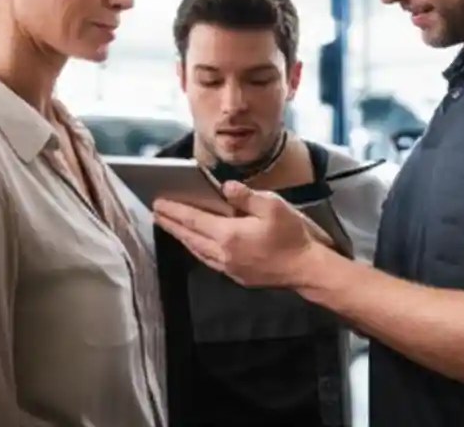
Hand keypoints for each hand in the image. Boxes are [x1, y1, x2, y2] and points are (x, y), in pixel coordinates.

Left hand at [153, 181, 322, 288]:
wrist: (306, 269)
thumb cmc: (292, 236)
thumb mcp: (273, 206)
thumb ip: (245, 196)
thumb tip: (225, 187)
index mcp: (228, 234)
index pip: (193, 220)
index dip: (174, 210)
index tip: (158, 203)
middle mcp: (223, 253)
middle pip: (190, 237)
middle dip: (172, 224)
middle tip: (157, 213)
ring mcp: (229, 267)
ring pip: (197, 251)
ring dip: (183, 238)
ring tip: (172, 227)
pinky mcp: (237, 276)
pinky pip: (209, 260)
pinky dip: (197, 249)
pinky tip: (198, 245)